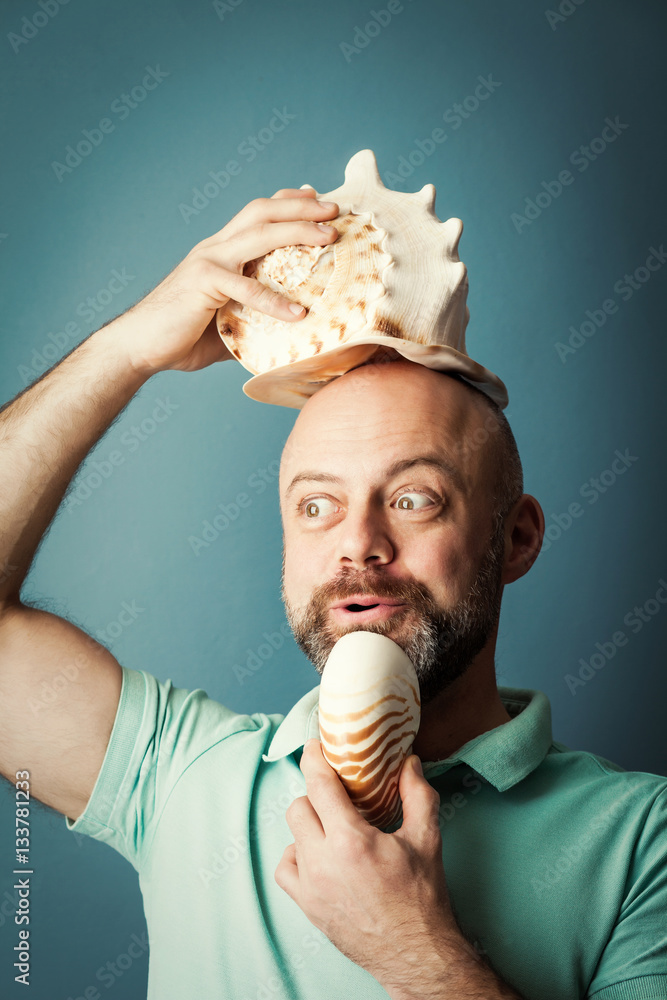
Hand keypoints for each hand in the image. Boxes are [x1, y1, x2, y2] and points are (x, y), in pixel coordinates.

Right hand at [112, 189, 338, 375]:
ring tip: (329, 237)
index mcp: (220, 251)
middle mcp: (215, 248)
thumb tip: (288, 335)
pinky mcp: (203, 284)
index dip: (289, 201)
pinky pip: (246, 289)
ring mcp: (208, 262)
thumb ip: (254, 318)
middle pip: (262, 211)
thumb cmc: (182, 337)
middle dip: (302, 206)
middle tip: (336, 209)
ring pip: (259, 234)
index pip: (258, 213)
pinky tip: (299, 313)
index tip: (320, 200)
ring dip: (297, 230)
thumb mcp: (228, 323)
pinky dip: (274, 300)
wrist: (139, 346)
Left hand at [274, 739, 464, 994]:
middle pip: (299, 806)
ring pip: (292, 834)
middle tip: (337, 794)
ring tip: (334, 825)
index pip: (318, 785)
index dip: (313, 758)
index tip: (314, 746)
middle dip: (316, 794)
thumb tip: (408, 762)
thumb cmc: (422, 897)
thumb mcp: (427, 839)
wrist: (416, 953)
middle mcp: (323, 861)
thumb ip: (416, 794)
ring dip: (309, 823)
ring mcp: (310, 886)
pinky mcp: (306, 905)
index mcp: (351, 840)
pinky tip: (320, 855)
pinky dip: (298, 855)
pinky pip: (285, 867)